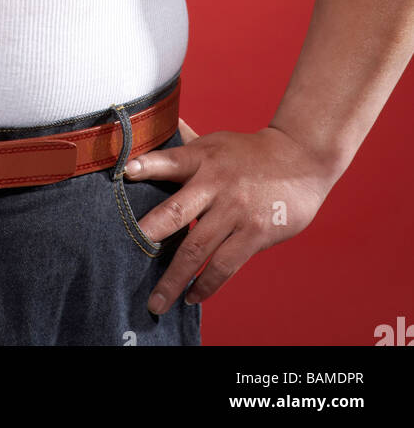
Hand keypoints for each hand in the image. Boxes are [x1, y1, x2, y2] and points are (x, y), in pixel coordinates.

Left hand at [126, 125, 333, 312]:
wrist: (302, 158)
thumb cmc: (250, 152)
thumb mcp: (217, 142)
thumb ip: (185, 145)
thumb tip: (155, 125)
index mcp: (203, 158)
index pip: (170, 160)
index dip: (147, 166)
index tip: (126, 173)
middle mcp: (216, 183)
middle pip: (177, 211)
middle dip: (150, 235)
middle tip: (129, 254)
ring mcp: (236, 211)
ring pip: (198, 249)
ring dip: (176, 279)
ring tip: (158, 301)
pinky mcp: (255, 233)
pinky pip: (225, 264)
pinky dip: (207, 284)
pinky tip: (193, 296)